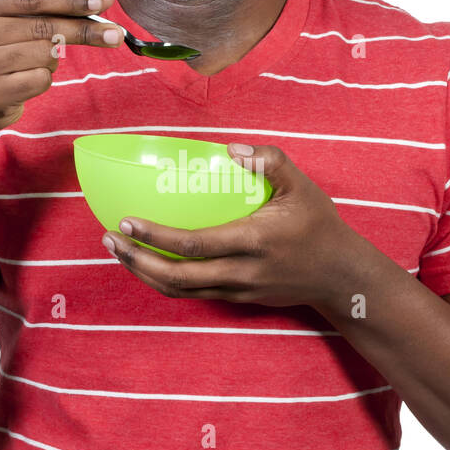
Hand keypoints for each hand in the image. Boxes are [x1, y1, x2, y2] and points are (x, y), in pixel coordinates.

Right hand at [0, 0, 123, 135]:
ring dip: (52, 59)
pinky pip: (41, 80)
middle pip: (42, 26)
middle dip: (83, 30)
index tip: (103, 0)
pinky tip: (22, 81)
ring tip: (29, 63)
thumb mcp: (11, 21)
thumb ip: (51, 6)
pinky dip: (43, 79)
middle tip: (115, 33)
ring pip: (45, 54)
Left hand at [101, 143, 356, 309]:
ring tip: (118, 251)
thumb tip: (230, 148)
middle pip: (176, 276)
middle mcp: (240, 272)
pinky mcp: (237, 300)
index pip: (194, 244)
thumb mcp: (302, 185)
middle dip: (137, 259)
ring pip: (179, 290)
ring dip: (144, 273)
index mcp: (253, 240)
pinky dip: (164, 281)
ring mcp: (237, 290)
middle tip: (109, 238)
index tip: (127, 221)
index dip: (156, 236)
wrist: (340, 276)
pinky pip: (191, 294)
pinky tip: (147, 263)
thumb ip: (269, 161)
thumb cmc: (319, 226)